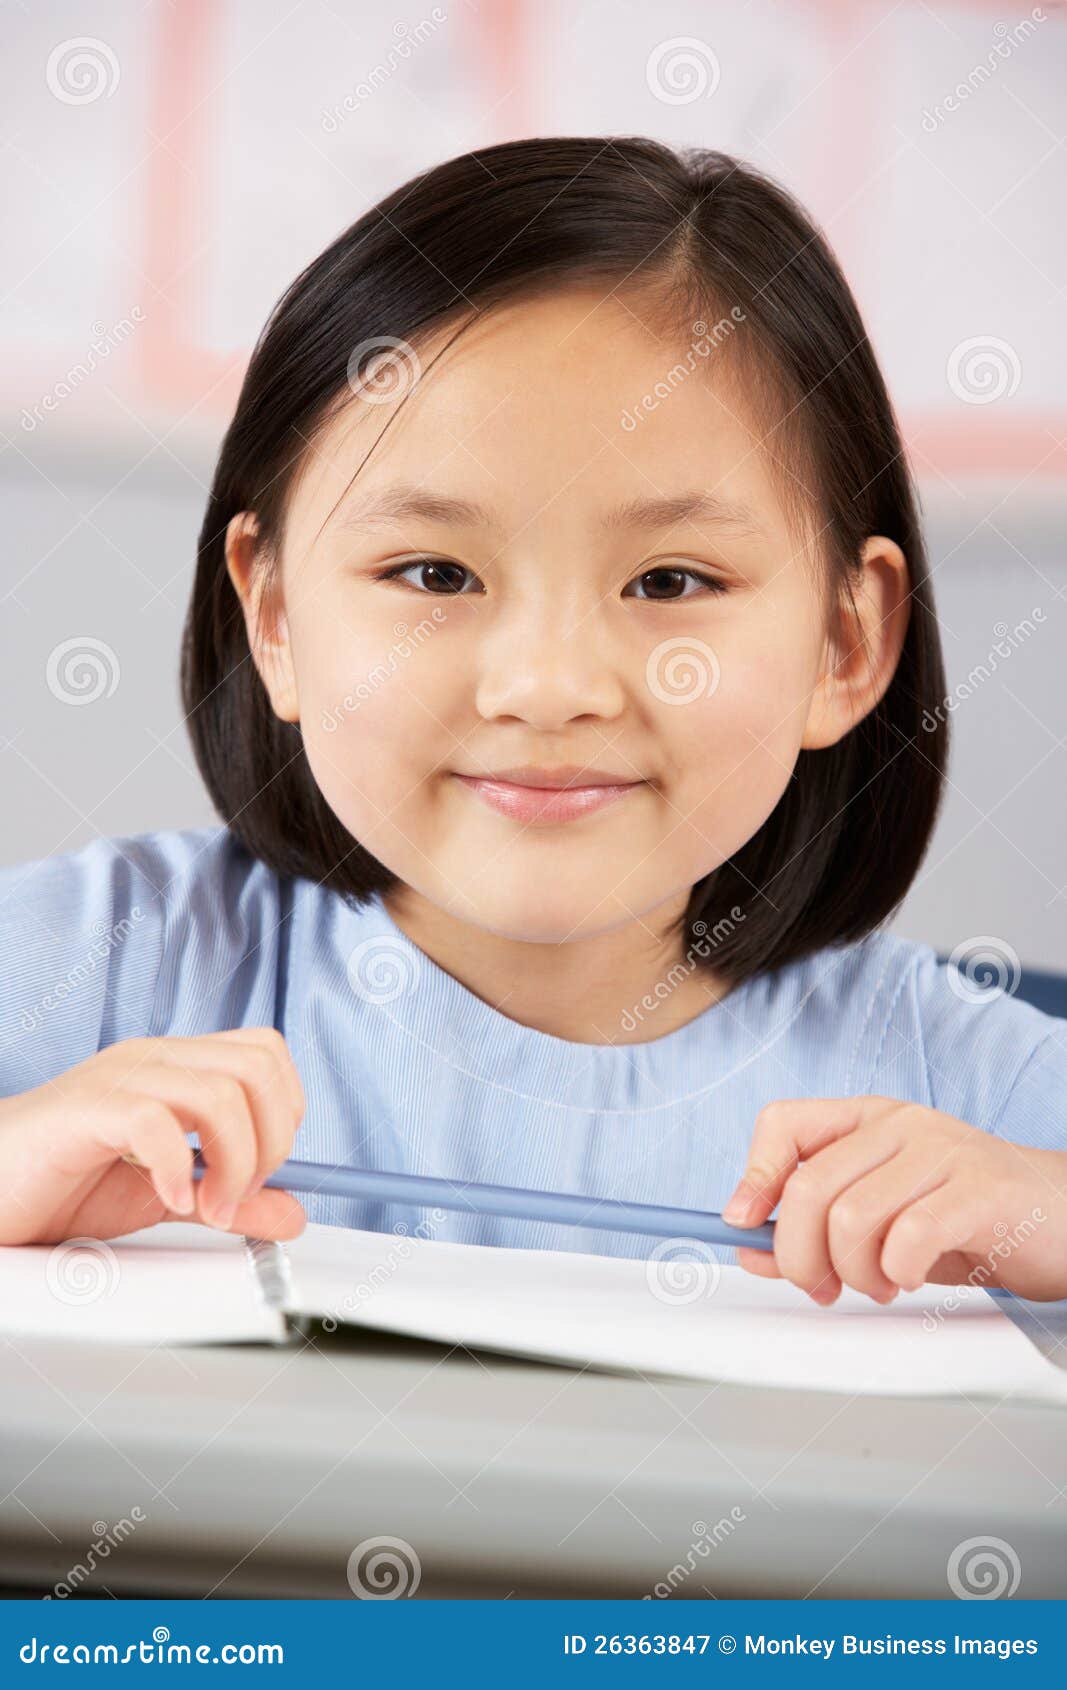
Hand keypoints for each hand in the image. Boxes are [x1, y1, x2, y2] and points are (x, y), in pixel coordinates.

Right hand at [0, 1028, 307, 1245]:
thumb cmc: (65, 1181)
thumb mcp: (168, 1195)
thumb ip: (232, 1200)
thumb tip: (293, 1213)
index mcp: (179, 1066)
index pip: (266, 1055)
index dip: (284, 1114)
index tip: (261, 1174)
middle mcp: (155, 1059)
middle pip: (258, 1067)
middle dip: (269, 1141)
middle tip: (236, 1195)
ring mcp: (119, 1077)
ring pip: (220, 1093)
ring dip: (232, 1163)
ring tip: (206, 1207)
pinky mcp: (84, 1109)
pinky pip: (155, 1122)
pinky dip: (176, 1169)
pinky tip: (170, 1197)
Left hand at [722, 1096, 1066, 1303]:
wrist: (1058, 1218)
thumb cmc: (964, 1219)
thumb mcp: (879, 1220)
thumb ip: (815, 1230)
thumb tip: (748, 1251)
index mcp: (867, 1120)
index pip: (784, 1123)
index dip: (753, 1177)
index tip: (744, 1227)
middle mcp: (900, 1125)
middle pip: (808, 1187)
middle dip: (799, 1256)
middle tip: (823, 1287)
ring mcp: (942, 1151)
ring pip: (851, 1219)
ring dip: (855, 1274)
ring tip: (881, 1284)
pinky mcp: (980, 1189)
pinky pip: (909, 1237)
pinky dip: (900, 1272)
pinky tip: (914, 1275)